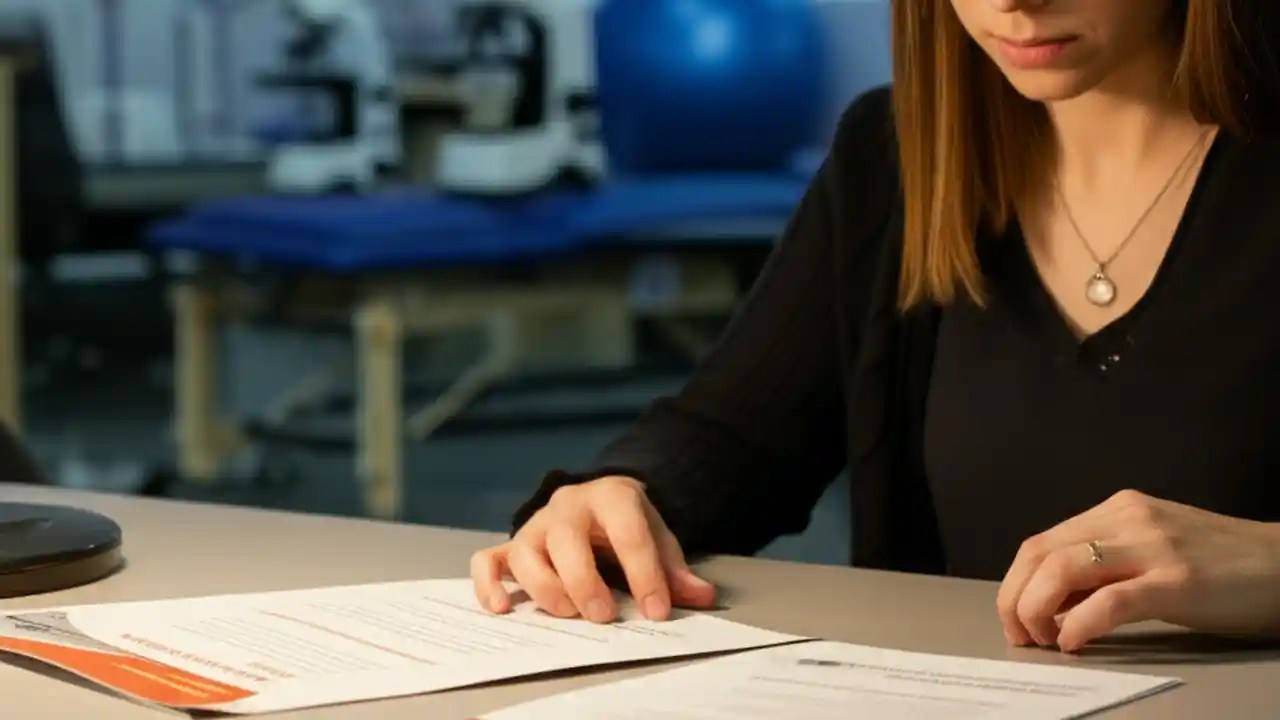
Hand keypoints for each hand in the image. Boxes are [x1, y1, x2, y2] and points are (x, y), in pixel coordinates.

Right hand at [470, 476, 716, 623]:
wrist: (599, 501)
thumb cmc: (628, 526)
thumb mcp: (658, 538)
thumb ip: (676, 570)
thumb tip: (703, 596)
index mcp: (611, 497)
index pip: (628, 533)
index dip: (644, 574)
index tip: (656, 611)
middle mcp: (567, 506)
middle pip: (566, 539)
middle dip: (585, 582)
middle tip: (605, 617)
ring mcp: (535, 525)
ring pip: (525, 553)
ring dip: (544, 588)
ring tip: (568, 613)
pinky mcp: (511, 545)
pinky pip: (487, 560)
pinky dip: (488, 586)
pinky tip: (503, 609)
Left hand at [997, 490, 1279, 652]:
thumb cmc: (1220, 566)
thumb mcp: (1151, 552)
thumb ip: (1105, 568)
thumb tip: (1053, 602)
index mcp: (1117, 510)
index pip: (1041, 543)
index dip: (1015, 584)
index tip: (1015, 617)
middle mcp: (1127, 519)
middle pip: (1039, 554)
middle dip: (1015, 599)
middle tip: (1020, 635)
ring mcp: (1152, 547)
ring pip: (1061, 570)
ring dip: (1036, 610)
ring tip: (1043, 639)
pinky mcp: (1178, 581)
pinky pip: (1108, 601)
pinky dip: (1078, 623)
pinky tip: (1073, 641)